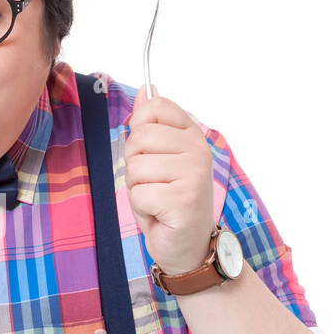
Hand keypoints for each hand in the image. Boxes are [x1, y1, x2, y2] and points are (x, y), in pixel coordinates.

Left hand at [125, 85, 215, 276]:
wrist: (187, 246)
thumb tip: (146, 88)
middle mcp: (198, 150)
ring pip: (135, 167)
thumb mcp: (156, 157)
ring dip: (137, 189)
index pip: (155, 106)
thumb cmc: (168, 201)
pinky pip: (139, 193)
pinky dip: (142, 209)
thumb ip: (151, 124)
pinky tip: (160, 215)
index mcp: (191, 135)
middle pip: (139, 137)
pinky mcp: (185, 200)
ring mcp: (194, 174)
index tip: (151, 153)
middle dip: (134, 166)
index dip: (140, 129)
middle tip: (153, 185)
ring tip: (157, 200)